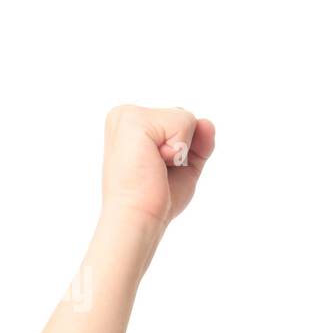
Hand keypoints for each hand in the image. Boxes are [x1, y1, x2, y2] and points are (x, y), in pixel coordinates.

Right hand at [100, 104, 215, 228]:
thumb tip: (207, 122)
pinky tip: (155, 163)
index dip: (182, 151)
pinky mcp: (134, 120)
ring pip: (187, 118)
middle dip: (182, 149)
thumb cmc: (156, 199)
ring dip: (180, 151)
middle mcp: (125, 114)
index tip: (157, 171)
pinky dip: (179, 150)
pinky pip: (185, 121)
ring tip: (154, 167)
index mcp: (131, 124)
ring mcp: (127, 114)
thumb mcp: (184, 166)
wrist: (138, 218)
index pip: (179, 123)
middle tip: (156, 172)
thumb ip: (198, 142)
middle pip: (184, 117)